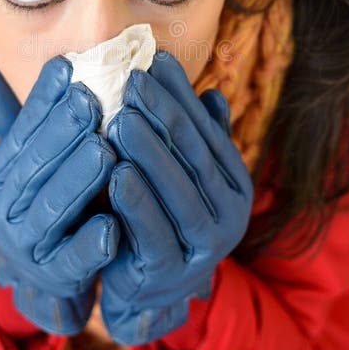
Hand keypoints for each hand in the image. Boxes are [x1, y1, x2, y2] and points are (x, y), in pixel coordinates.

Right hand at [0, 56, 119, 334]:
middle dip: (62, 131)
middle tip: (91, 100)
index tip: (68, 66)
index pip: (20, 131)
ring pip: (52, 208)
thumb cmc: (50, 200)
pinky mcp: (55, 278)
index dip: (43, 100)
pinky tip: (113, 223)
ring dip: (78, 179)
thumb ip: (19, 123)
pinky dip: (91, 243)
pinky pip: (74, 259)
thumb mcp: (31, 162)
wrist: (51, 276)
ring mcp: (26, 247)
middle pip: (35, 165)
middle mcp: (3, 211)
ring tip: (105, 150)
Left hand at [100, 50, 253, 344]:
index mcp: (233, 184)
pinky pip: (154, 232)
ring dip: (149, 152)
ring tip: (121, 119)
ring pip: (178, 190)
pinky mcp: (174, 273)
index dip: (180, 94)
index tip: (154, 59)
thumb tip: (211, 91)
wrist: (141, 289)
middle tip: (132, 80)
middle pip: (193, 155)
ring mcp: (207, 246)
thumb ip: (191, 138)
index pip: (206, 130)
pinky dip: (136, 201)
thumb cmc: (156, 216)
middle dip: (162, 114)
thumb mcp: (176, 174)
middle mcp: (230, 214)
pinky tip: (116, 173)